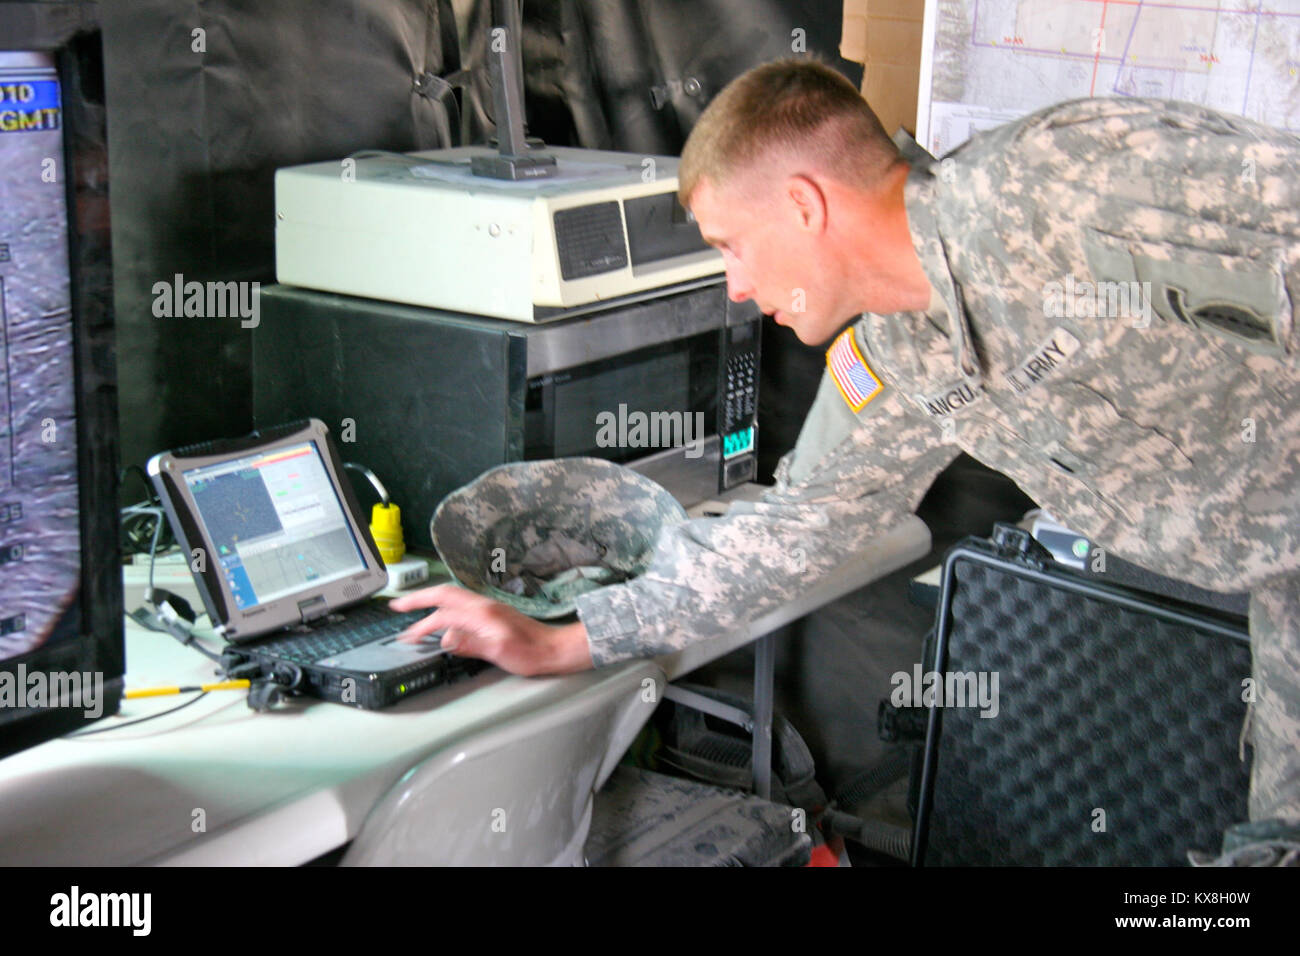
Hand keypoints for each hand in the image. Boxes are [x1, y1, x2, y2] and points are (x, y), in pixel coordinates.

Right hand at [389, 584, 593, 676]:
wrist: (554, 648)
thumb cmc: (531, 652)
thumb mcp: (499, 652)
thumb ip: (470, 643)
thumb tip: (445, 639)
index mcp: (482, 613)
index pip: (444, 615)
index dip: (423, 625)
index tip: (408, 637)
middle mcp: (484, 605)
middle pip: (445, 595)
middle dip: (419, 598)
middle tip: (398, 605)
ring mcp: (488, 608)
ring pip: (453, 597)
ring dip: (431, 601)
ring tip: (413, 609)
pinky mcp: (493, 614)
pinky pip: (462, 605)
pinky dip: (445, 607)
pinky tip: (442, 618)